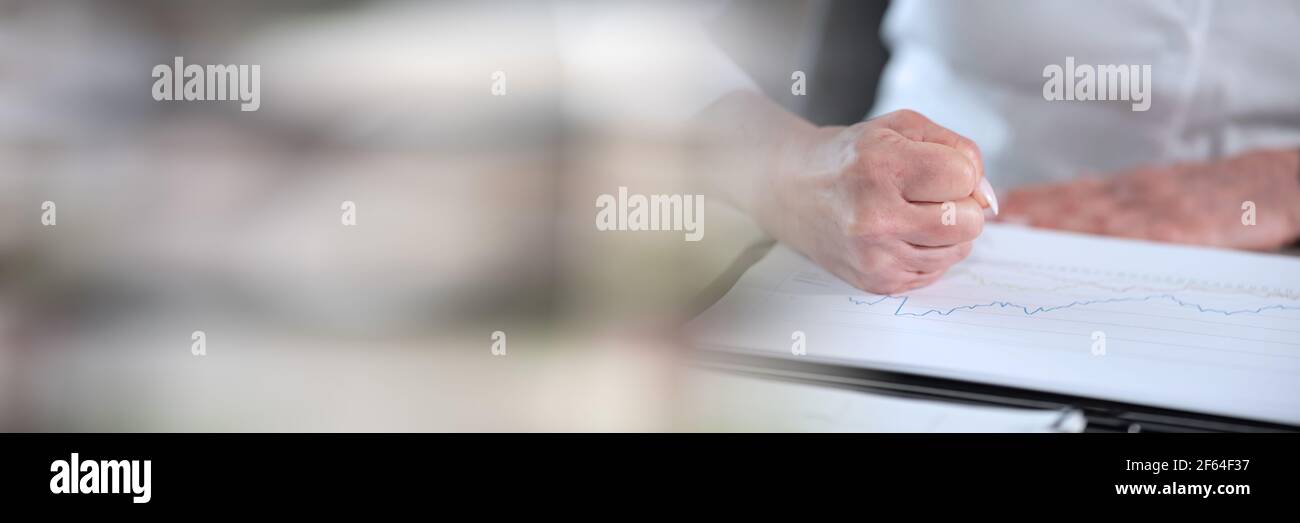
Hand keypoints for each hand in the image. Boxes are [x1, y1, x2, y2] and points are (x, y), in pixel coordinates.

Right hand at [756, 109, 992, 293]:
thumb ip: (959, 151)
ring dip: (947, 232)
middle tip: (931, 195)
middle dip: (962, 205)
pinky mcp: (876, 281)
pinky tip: (902, 234)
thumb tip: (988, 199)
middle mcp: (875, 216)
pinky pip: (935, 272)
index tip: (935, 169)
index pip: (965, 177)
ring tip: (913, 213)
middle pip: (968, 222)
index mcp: (881, 166)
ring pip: (957, 251)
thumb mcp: (903, 127)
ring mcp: (874, 255)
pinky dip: (929, 253)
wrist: (793, 190)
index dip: (960, 171)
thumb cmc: (853, 156)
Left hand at [1000, 149, 1299, 249]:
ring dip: (1056, 221)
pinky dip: (1107, 237)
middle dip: (1032, 212)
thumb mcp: (1159, 191)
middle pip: (1074, 203)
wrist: (1269, 186)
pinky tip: (1082, 243)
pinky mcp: (1182, 230)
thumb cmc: (1211, 195)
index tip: (1000, 209)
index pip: (1071, 193)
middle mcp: (1136, 195)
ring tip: (1020, 228)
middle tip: (994, 221)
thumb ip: (1118, 203)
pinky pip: (1139, 235)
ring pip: (1098, 216)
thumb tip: (1068, 214)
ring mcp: (1158, 211)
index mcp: (1129, 189)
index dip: (1034, 200)